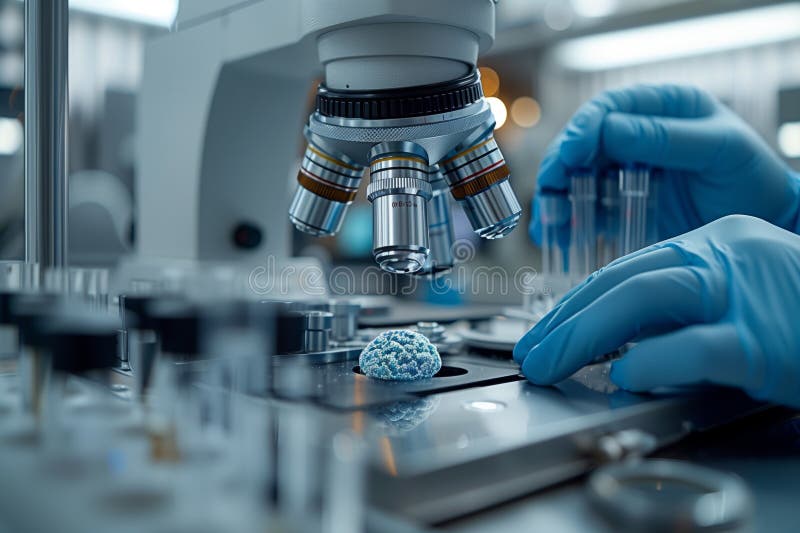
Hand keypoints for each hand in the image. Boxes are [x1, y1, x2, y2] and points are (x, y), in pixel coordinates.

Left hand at [515, 215, 799, 408]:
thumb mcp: (736, 298)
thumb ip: (681, 310)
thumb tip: (616, 343)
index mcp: (714, 243)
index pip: (627, 268)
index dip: (577, 303)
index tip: (545, 332)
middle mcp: (725, 254)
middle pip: (625, 278)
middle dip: (567, 320)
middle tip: (530, 354)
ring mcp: (747, 291)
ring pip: (647, 296)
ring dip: (585, 333)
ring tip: (549, 365)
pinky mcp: (767, 339)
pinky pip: (696, 344)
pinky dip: (651, 360)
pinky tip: (621, 374)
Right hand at [529, 84, 799, 243]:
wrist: (765, 224)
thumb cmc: (751, 178)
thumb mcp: (719, 149)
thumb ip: (667, 137)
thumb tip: (610, 130)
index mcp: (661, 108)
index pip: (608, 109)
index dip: (582, 130)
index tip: (570, 155)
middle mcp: (636, 137)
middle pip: (581, 145)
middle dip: (559, 169)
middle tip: (549, 193)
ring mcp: (625, 173)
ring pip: (575, 179)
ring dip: (556, 200)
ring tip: (550, 225)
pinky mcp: (621, 207)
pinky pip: (585, 212)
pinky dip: (567, 225)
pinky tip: (557, 239)